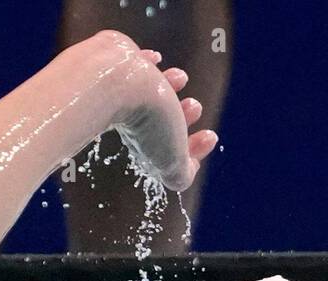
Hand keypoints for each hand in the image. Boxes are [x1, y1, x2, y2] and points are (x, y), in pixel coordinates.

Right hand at [102, 34, 217, 191]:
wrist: (117, 83)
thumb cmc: (146, 121)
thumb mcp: (172, 162)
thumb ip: (180, 174)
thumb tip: (186, 170)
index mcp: (142, 142)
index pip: (167, 150)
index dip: (192, 147)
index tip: (211, 136)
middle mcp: (130, 116)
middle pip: (160, 118)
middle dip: (184, 114)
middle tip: (194, 106)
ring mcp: (122, 88)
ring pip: (149, 88)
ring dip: (170, 84)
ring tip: (181, 78)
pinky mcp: (116, 59)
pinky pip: (132, 61)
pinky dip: (147, 62)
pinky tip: (154, 58)